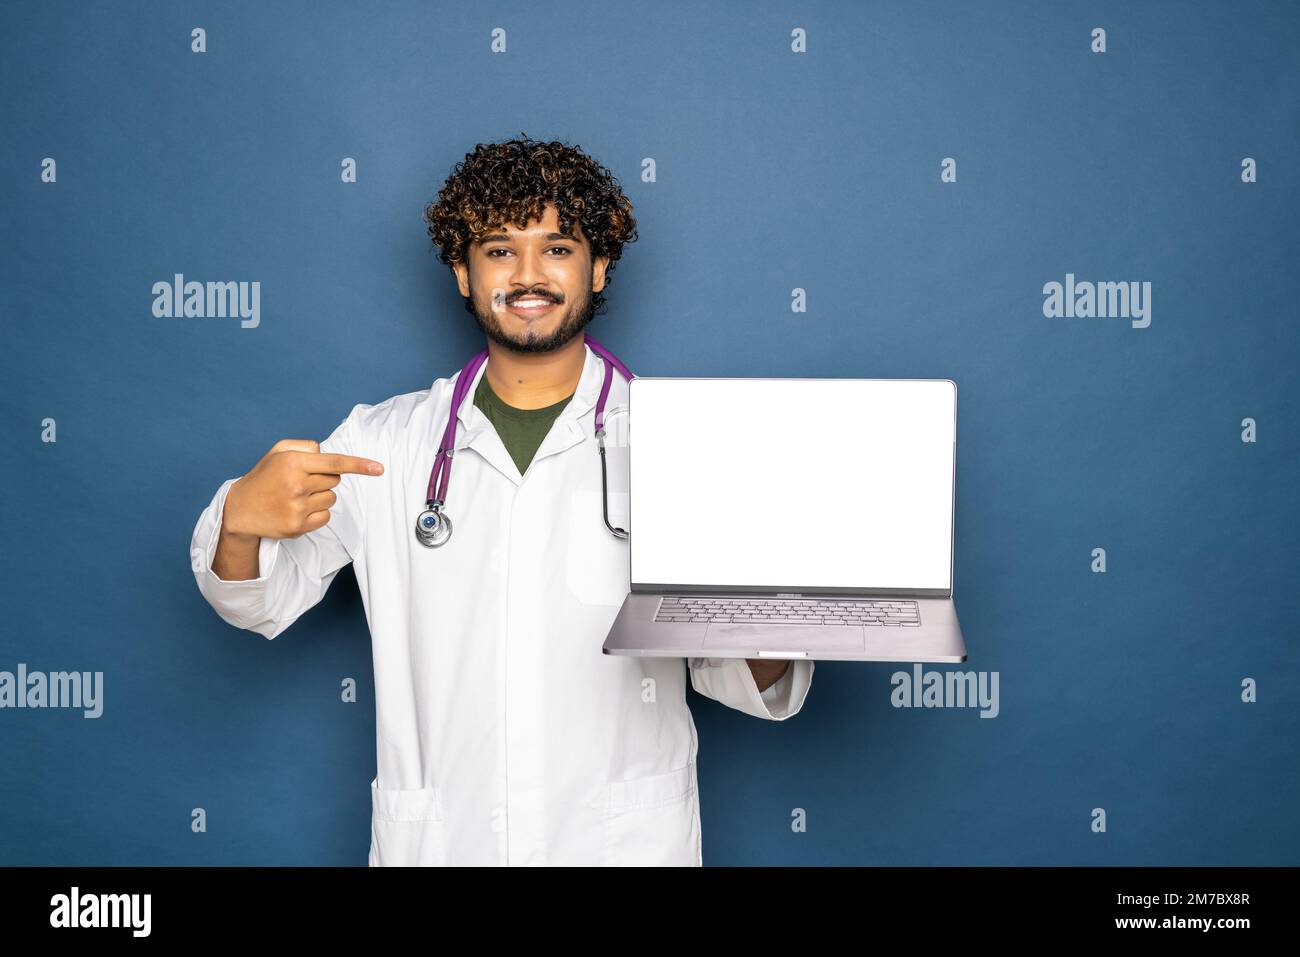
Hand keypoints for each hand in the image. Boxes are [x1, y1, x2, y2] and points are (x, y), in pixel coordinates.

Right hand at [223, 439, 383, 540]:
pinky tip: (297, 511)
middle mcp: (296, 485)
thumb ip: (306, 446)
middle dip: (324, 479)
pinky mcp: (298, 527)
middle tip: (301, 482)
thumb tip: (327, 453)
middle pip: (335, 480)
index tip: (379, 468)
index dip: (359, 465)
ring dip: (320, 497)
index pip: (334, 463)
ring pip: (332, 499)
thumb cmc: (264, 477)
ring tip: (296, 497)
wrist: (240, 509)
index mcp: (293, 463)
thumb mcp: (279, 452)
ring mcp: (297, 508)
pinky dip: (317, 514)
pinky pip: (326, 517)